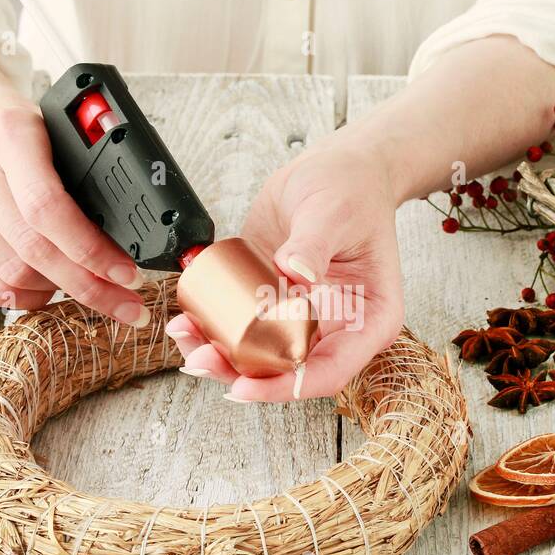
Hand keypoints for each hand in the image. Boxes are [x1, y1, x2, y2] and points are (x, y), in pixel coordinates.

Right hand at [0, 103, 148, 322]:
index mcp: (8, 133)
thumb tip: (128, 246)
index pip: (48, 207)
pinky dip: (27, 298)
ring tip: (86, 286)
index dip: (92, 250)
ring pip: (13, 275)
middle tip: (126, 304)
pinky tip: (49, 290)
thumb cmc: (24, 139)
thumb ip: (86, 183)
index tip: (128, 275)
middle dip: (89, 285)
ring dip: (60, 291)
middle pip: (33, 249)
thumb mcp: (60, 139)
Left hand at [167, 136, 404, 400]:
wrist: (337, 167)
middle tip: (201, 360)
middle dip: (240, 372)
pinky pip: (241, 324)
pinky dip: (213, 327)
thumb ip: (314, 243)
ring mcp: (300, 316)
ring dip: (219, 354)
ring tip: (186, 337)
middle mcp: (334, 327)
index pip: (328, 372)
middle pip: (286, 370)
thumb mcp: (334, 211)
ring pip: (258, 353)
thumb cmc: (352, 189)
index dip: (285, 386)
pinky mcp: (270, 299)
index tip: (245, 386)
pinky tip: (188, 319)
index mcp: (368, 320)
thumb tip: (295, 273)